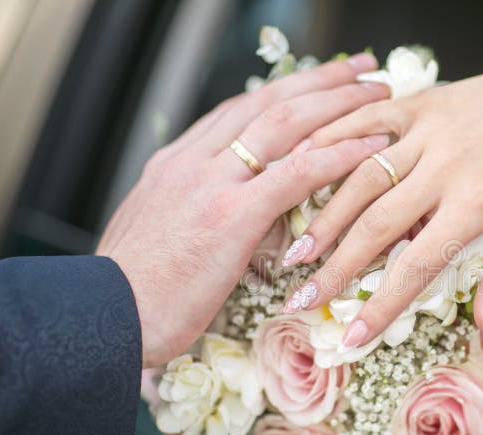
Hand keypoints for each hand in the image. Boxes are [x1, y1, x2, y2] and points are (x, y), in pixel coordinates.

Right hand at [97, 54, 389, 367]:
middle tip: (360, 67)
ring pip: (287, 123)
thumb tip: (213, 216)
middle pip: (268, 102)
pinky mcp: (231, 215)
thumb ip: (187, 213)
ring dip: (340, 102)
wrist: (102, 319)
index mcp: (175, 164)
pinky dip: (341, 154)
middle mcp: (194, 161)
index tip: (315, 83)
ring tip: (380, 91)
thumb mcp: (154, 235)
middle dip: (320, 79)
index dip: (284, 92)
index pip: (238, 111)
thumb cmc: (132, 293)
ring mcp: (212, 183)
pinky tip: (373, 144)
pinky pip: (298, 173)